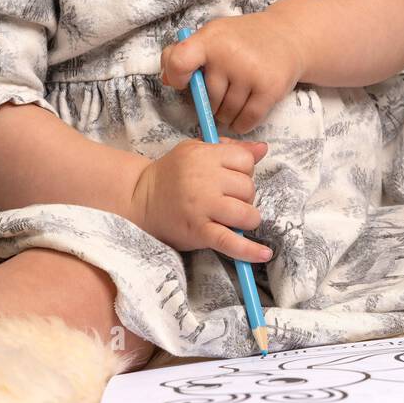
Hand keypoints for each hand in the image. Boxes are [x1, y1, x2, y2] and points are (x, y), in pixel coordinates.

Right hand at [128, 136, 271, 263]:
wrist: (140, 199)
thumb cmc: (172, 173)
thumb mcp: (196, 150)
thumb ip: (230, 148)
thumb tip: (263, 149)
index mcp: (205, 156)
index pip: (246, 161)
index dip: (244, 170)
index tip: (231, 178)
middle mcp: (205, 179)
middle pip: (248, 188)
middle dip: (244, 195)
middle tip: (226, 199)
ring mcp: (202, 207)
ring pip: (247, 213)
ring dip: (246, 218)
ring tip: (233, 219)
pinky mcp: (199, 231)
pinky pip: (230, 242)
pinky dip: (249, 250)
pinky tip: (263, 254)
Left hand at [160, 11, 305, 134]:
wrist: (288, 36)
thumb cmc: (242, 39)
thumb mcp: (213, 35)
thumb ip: (183, 54)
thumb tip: (166, 79)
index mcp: (210, 38)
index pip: (179, 61)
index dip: (176, 77)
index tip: (184, 82)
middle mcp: (229, 54)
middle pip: (207, 97)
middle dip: (211, 102)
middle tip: (220, 94)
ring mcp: (250, 72)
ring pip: (226, 112)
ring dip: (226, 116)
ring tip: (232, 105)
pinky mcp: (269, 88)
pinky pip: (246, 120)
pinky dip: (242, 124)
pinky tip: (242, 117)